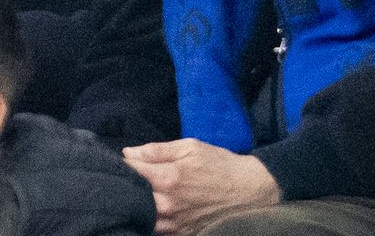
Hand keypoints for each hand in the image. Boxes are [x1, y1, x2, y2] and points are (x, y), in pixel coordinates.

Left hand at [123, 139, 280, 234]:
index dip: (123, 163)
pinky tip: (152, 207)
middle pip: (131, 196)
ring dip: (136, 204)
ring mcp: (175, 223)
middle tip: (125, 175)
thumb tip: (128, 152)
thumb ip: (157, 150)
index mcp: (168, 179)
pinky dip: (150, 219)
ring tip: (138, 192)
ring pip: (142, 216)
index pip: (131, 171)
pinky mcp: (183, 234)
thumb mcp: (190, 147)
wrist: (252, 191)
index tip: (121, 159)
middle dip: (125, 184)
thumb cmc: (220, 165)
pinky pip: (157, 229)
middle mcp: (168, 204)